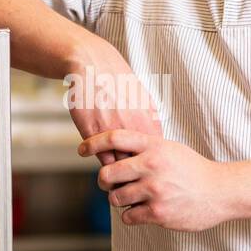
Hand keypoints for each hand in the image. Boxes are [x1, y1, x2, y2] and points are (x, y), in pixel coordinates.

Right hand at [65, 47, 162, 169]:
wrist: (92, 66)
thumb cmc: (117, 83)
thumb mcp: (143, 99)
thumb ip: (151, 122)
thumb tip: (158, 142)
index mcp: (149, 121)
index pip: (156, 157)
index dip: (151, 169)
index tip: (147, 174)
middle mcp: (134, 128)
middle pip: (140, 166)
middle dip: (138, 177)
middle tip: (134, 184)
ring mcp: (114, 131)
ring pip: (121, 167)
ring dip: (121, 176)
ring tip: (120, 181)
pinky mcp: (94, 133)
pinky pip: (104, 161)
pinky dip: (106, 168)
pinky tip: (106, 167)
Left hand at [78, 128, 233, 230]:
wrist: (220, 191)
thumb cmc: (193, 170)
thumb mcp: (170, 149)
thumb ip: (145, 147)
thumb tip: (115, 147)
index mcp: (154, 147)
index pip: (114, 139)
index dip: (93, 143)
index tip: (81, 149)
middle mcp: (152, 166)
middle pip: (107, 173)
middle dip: (104, 181)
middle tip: (110, 184)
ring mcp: (155, 190)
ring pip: (116, 198)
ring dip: (119, 200)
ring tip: (132, 198)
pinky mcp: (158, 213)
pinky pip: (128, 217)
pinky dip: (131, 216)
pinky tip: (142, 211)